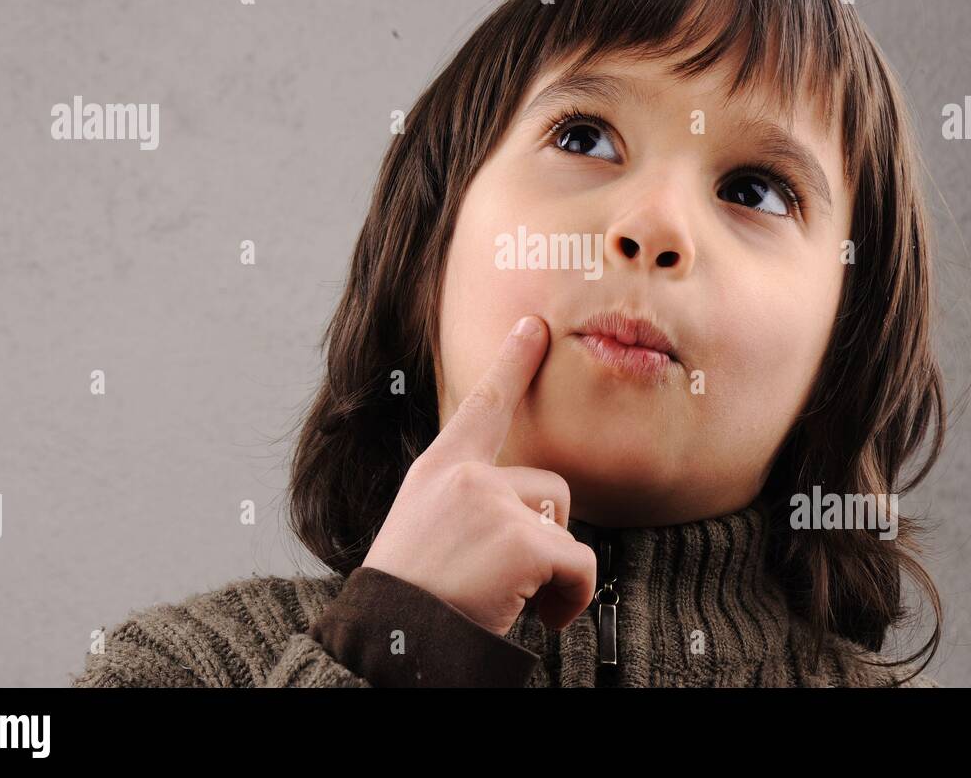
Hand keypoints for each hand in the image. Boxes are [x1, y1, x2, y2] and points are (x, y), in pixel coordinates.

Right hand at [361, 315, 596, 636]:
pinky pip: (580, 564)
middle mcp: (465, 477)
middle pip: (551, 488)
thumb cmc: (409, 600)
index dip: (512, 362)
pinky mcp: (522, 542)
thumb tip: (534, 508)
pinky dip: (571, 598)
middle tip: (504, 579)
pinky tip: (536, 616)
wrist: (390, 644)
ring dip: (553, 571)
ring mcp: (493, 505)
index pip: (482, 406)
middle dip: (544, 536)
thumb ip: (466, 503)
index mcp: (438, 471)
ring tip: (508, 600)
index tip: (534, 325)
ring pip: (565, 529)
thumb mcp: (424, 531)